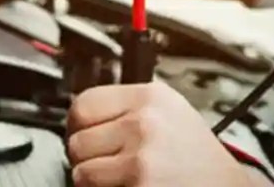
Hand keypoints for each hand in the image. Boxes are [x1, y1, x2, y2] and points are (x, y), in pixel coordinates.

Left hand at [67, 82, 255, 186]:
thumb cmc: (197, 156)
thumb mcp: (169, 113)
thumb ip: (128, 108)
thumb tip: (80, 116)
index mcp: (150, 96)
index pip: (83, 104)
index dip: (78, 126)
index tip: (85, 135)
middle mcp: (145, 121)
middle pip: (77, 140)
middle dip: (87, 157)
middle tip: (109, 164)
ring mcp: (141, 155)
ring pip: (81, 171)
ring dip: (94, 180)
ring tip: (121, 177)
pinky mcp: (138, 183)